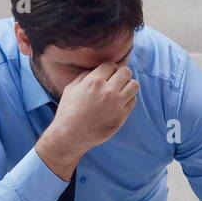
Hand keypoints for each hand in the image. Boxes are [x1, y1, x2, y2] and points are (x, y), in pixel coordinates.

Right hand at [36, 62, 138, 179]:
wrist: (70, 136)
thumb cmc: (68, 112)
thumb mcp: (71, 89)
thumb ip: (85, 76)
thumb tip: (97, 70)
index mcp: (94, 81)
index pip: (111, 64)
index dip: (109, 69)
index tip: (107, 75)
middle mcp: (108, 91)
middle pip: (126, 72)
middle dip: (121, 74)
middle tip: (115, 81)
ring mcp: (116, 104)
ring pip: (134, 85)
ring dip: (128, 85)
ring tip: (120, 91)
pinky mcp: (121, 116)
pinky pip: (133, 101)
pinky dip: (128, 99)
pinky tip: (119, 103)